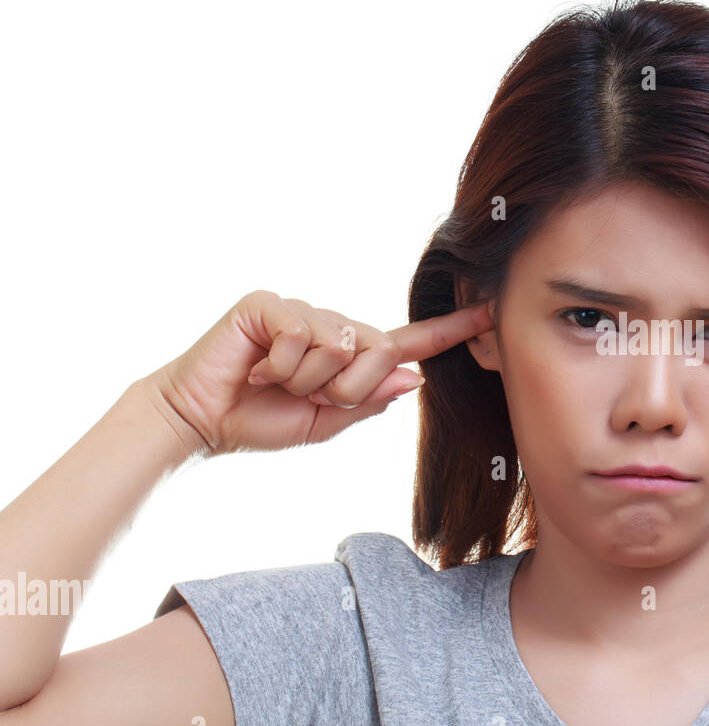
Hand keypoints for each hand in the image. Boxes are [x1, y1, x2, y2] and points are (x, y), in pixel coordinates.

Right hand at [144, 289, 494, 456]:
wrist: (201, 422)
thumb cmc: (261, 420)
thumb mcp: (325, 422)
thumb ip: (369, 400)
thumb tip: (415, 376)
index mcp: (350, 355)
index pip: (407, 342)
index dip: (449, 331)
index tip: (490, 314)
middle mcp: (331, 325)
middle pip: (379, 351)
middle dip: (346, 389)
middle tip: (302, 396)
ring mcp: (301, 310)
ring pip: (342, 346)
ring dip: (308, 380)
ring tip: (273, 381)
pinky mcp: (269, 303)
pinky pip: (302, 335)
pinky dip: (282, 365)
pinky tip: (256, 367)